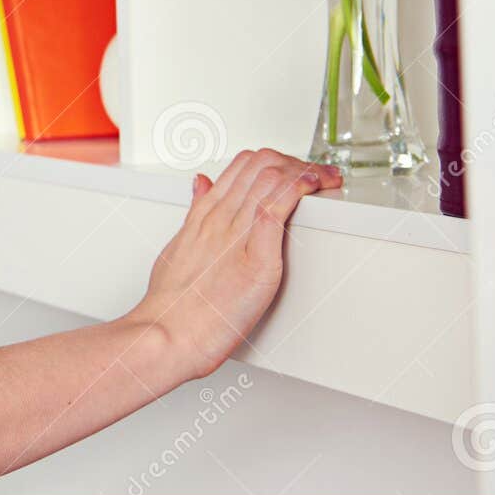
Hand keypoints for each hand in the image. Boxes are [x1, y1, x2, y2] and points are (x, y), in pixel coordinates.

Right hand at [128, 148, 341, 381]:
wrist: (169, 334)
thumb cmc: (172, 304)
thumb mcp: (178, 245)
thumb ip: (195, 213)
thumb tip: (200, 184)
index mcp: (205, 215)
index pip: (241, 166)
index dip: (273, 161)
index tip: (292, 171)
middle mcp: (222, 218)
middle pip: (261, 164)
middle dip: (295, 162)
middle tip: (315, 175)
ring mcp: (238, 235)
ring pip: (272, 177)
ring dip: (306, 170)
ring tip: (325, 178)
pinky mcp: (259, 259)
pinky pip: (279, 208)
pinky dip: (301, 189)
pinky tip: (316, 187)